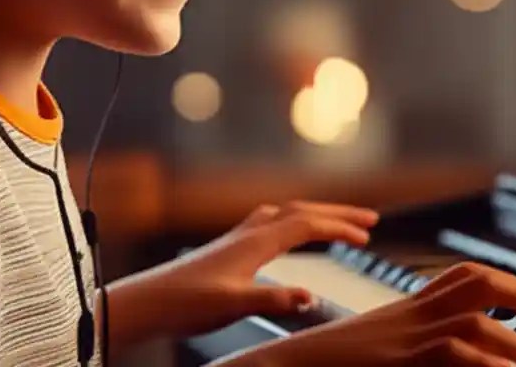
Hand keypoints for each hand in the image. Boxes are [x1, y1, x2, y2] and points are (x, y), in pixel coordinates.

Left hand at [103, 201, 376, 342]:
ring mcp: (237, 237)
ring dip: (315, 214)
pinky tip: (288, 234)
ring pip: (286, 214)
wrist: (147, 301)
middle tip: (368, 218)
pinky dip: (292, 222)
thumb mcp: (234, 304)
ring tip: (336, 222)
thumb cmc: (184, 302)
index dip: (340, 227)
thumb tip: (310, 297)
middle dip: (336, 213)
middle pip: (302, 211)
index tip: (367, 234)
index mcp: (255, 241)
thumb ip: (274, 299)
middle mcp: (249, 232)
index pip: (308, 225)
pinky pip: (271, 223)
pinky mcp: (228, 247)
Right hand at [221, 262, 515, 366]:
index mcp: (404, 313)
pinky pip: (453, 355)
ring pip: (475, 325)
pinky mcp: (396, 360)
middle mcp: (406, 317)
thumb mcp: (381, 358)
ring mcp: (401, 338)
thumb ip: (419, 356)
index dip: (509, 282)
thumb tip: (461, 359)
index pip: (463, 278)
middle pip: (476, 284)